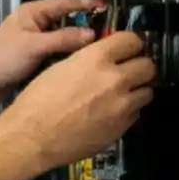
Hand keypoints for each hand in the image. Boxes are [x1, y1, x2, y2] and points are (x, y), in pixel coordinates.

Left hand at [0, 0, 102, 99]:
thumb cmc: (0, 60)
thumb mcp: (34, 46)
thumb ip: (63, 39)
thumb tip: (90, 34)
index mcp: (33, 13)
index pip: (65, 3)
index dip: (86, 4)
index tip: (105, 6)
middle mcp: (35, 24)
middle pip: (67, 21)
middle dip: (86, 26)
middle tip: (108, 32)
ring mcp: (35, 41)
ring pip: (64, 39)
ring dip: (78, 44)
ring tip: (99, 49)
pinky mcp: (35, 58)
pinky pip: (58, 53)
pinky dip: (68, 56)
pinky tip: (81, 63)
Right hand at [0, 31, 156, 174]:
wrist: (30, 138)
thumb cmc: (36, 103)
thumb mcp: (59, 69)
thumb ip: (87, 61)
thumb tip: (103, 59)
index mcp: (96, 59)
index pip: (132, 40)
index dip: (129, 45)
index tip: (125, 50)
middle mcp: (114, 79)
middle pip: (147, 66)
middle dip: (138, 67)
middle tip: (127, 73)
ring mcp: (121, 105)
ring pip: (147, 91)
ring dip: (136, 91)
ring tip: (119, 96)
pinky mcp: (121, 128)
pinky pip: (135, 114)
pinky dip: (126, 112)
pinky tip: (108, 114)